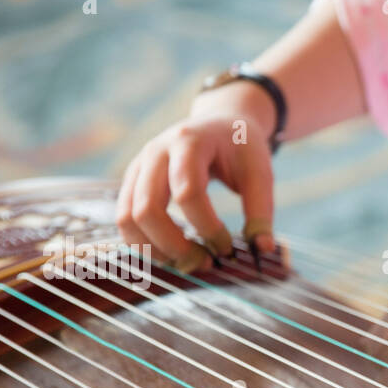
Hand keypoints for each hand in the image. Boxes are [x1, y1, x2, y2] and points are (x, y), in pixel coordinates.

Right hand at [116, 86, 276, 268]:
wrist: (220, 123)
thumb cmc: (241, 149)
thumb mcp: (259, 172)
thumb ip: (261, 211)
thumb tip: (263, 250)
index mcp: (189, 142)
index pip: (188, 193)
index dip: (207, 228)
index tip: (228, 249)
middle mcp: (156, 152)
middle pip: (147, 209)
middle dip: (175, 246)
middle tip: (205, 265)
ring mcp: (138, 167)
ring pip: (127, 218)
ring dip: (154, 250)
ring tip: (187, 264)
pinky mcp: (132, 182)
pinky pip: (125, 219)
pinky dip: (143, 244)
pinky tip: (172, 256)